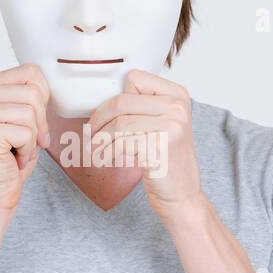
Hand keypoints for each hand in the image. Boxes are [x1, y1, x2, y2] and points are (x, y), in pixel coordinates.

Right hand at [0, 64, 50, 215]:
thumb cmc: (11, 155)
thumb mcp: (25, 115)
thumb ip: (33, 94)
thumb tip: (53, 83)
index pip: (31, 73)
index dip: (42, 101)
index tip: (31, 122)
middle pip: (33, 93)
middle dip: (39, 122)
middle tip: (24, 140)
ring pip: (30, 113)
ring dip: (32, 138)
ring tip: (15, 149)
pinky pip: (26, 133)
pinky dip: (27, 150)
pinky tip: (11, 157)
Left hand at [87, 69, 202, 221]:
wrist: (181, 194)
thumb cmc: (165, 160)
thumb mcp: (160, 125)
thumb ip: (140, 106)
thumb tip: (102, 98)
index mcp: (178, 94)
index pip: (134, 79)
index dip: (114, 98)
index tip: (105, 116)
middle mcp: (178, 106)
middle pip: (122, 100)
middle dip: (99, 118)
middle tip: (91, 134)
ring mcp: (172, 124)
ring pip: (119, 122)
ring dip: (101, 138)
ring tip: (96, 149)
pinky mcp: (162, 145)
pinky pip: (122, 141)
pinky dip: (108, 151)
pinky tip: (108, 158)